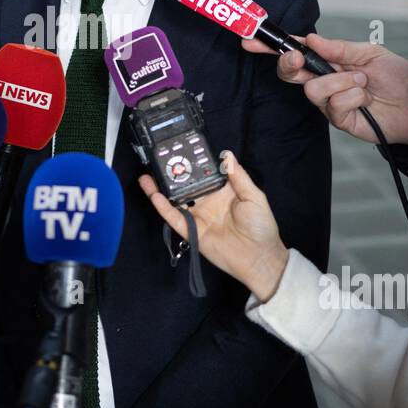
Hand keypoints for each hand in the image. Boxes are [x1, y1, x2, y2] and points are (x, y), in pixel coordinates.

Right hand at [138, 151, 286, 302]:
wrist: (258, 258)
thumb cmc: (260, 225)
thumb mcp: (254, 196)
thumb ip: (238, 176)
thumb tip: (227, 154)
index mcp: (222, 191)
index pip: (203, 174)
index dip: (193, 163)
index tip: (181, 149)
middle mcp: (207, 202)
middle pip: (185, 185)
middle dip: (172, 174)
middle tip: (158, 160)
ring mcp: (198, 216)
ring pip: (175, 201)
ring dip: (161, 189)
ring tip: (146, 176)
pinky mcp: (192, 231)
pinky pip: (175, 218)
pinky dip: (163, 207)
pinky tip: (154, 195)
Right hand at [240, 33, 407, 147]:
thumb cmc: (396, 77)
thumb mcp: (370, 53)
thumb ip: (339, 48)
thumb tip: (311, 39)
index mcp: (329, 61)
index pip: (296, 53)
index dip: (272, 48)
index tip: (252, 41)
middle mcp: (324, 81)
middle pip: (290, 73)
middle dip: (289, 64)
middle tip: (298, 57)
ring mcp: (329, 102)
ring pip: (313, 89)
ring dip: (339, 81)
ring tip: (362, 82)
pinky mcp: (339, 120)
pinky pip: (334, 104)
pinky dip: (352, 96)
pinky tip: (365, 99)